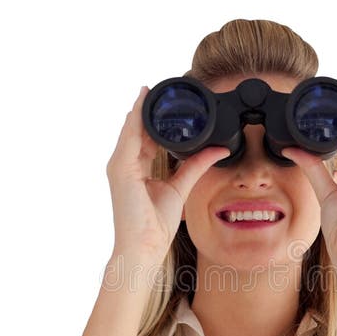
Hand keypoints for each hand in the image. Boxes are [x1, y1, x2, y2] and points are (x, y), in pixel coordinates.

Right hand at [106, 87, 229, 262]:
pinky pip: (128, 138)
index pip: (143, 137)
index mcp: (135, 168)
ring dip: (139, 109)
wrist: (143, 246)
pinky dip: (135, 121)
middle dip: (145, 110)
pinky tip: (141, 106)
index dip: (153, 120)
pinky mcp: (120, 170)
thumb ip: (195, 166)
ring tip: (149, 90)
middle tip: (158, 89)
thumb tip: (217, 149)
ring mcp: (119, 167)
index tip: (167, 103)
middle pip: (135, 130)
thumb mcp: (180, 187)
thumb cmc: (155, 225)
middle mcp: (124, 164)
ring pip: (129, 130)